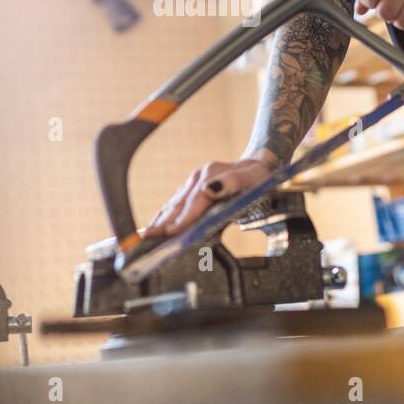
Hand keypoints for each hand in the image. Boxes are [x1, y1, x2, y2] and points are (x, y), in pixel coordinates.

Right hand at [144, 153, 278, 236]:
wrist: (259, 164)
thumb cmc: (258, 176)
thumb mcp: (253, 178)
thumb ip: (233, 182)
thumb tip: (209, 189)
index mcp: (211, 175)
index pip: (193, 203)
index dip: (182, 219)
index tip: (170, 233)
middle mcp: (198, 178)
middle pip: (178, 204)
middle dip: (162, 223)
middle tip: (147, 239)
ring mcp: (193, 182)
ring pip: (173, 204)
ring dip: (159, 220)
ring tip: (145, 236)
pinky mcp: (191, 187)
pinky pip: (175, 203)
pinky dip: (163, 215)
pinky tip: (155, 226)